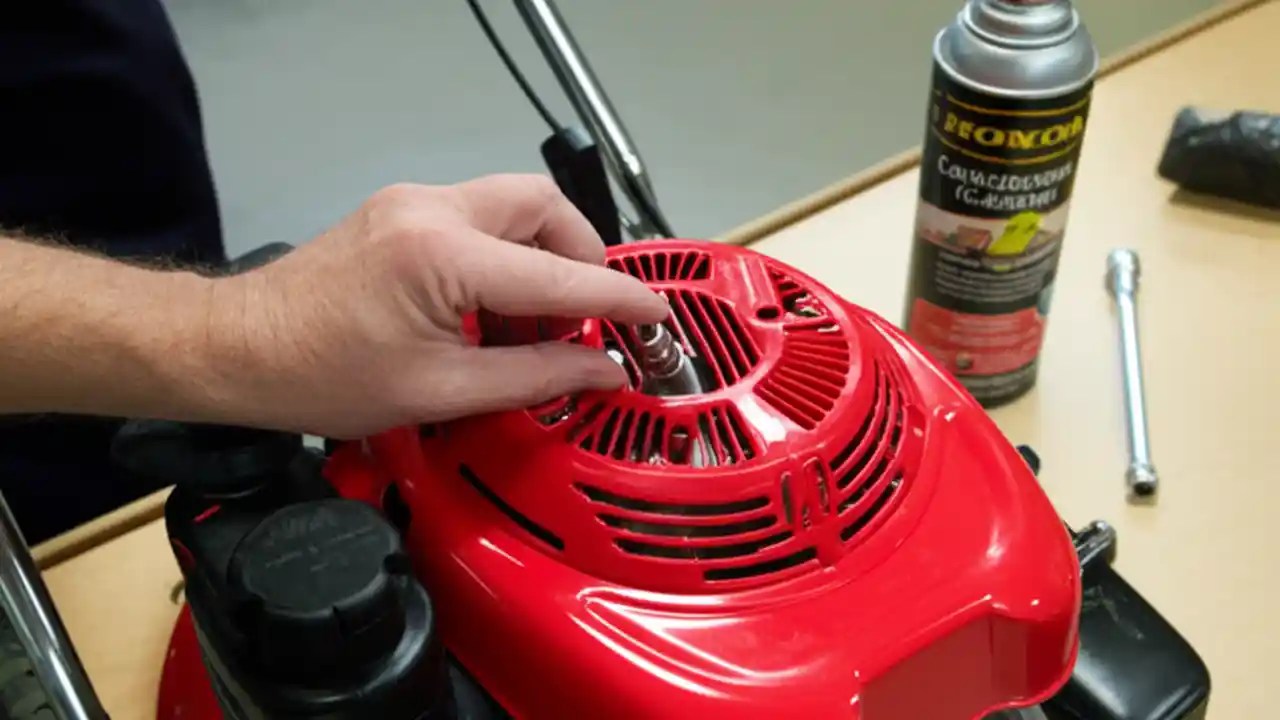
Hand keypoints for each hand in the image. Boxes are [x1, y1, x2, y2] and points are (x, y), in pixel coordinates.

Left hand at [201, 175, 666, 437]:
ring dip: (544, 261)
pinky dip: (507, 260)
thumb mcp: (439, 393)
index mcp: (442, 254)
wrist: (236, 350)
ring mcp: (413, 203)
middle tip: (586, 323)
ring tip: (535, 330)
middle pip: (544, 207)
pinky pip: (481, 220)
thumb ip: (534, 377)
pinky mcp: (402, 212)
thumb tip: (601, 372)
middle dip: (581, 260)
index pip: (560, 272)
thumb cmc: (321, 378)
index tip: (658, 320)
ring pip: (516, 207)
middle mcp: (432, 209)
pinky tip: (495, 315)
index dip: (619, 299)